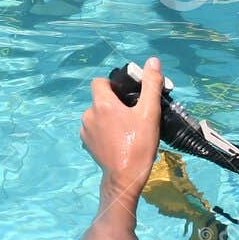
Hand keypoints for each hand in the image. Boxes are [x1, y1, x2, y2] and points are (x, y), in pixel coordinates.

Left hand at [81, 57, 163, 197]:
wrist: (125, 178)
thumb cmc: (138, 144)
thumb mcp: (149, 113)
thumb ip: (151, 85)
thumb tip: (153, 61)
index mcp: (101, 104)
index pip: (99, 82)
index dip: (113, 84)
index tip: (127, 94)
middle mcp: (88, 114)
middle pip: (100, 99)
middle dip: (114, 102)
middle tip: (133, 113)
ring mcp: (85, 131)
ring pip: (97, 114)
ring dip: (109, 116)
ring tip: (127, 128)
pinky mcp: (86, 144)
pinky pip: (95, 129)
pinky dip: (104, 130)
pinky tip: (119, 139)